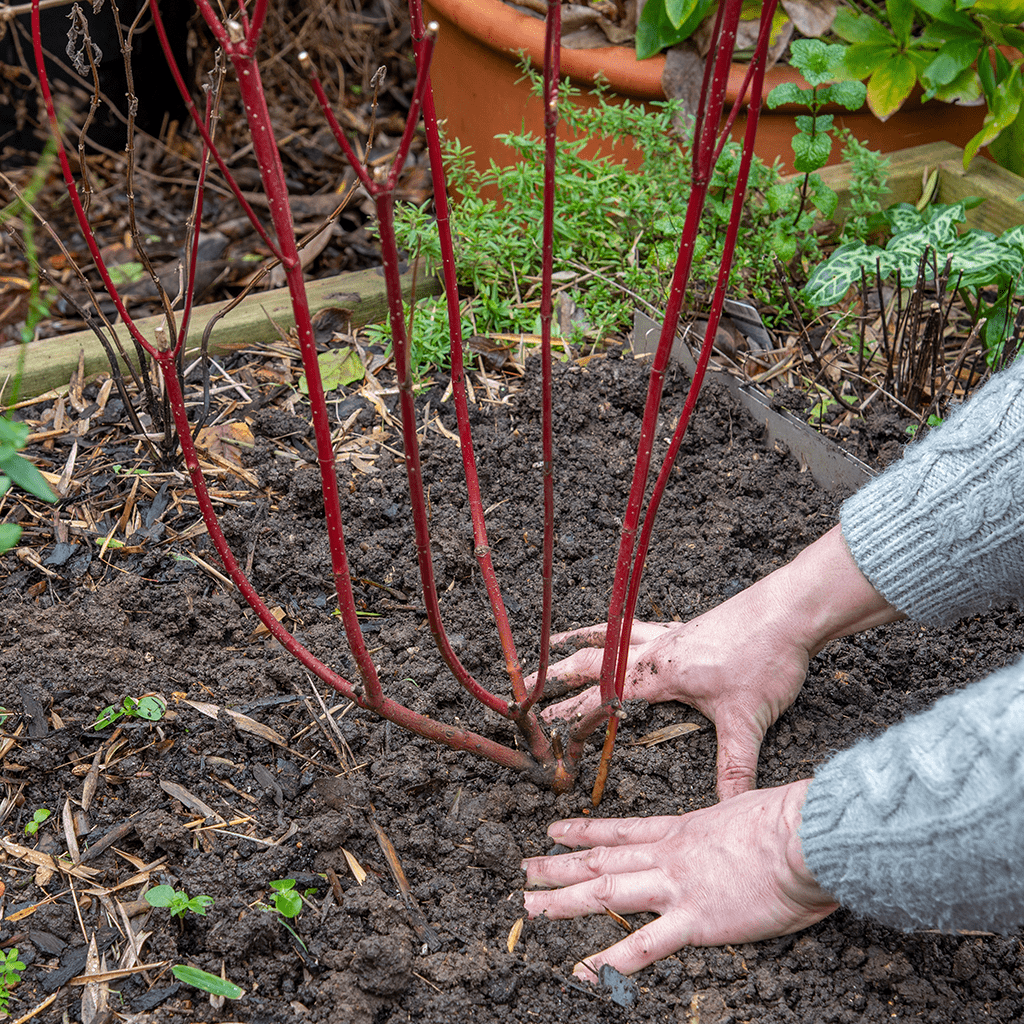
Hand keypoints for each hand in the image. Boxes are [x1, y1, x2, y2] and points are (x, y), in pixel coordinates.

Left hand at [522, 778, 836, 977]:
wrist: (803, 836)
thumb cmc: (788, 821)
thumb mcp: (749, 810)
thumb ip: (735, 819)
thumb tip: (746, 822)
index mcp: (682, 830)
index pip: (621, 829)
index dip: (584, 830)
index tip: (555, 829)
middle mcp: (669, 855)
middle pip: (602, 859)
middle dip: (559, 865)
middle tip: (525, 869)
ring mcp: (676, 887)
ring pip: (606, 892)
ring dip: (564, 900)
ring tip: (530, 906)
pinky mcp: (694, 920)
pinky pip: (643, 946)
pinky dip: (609, 961)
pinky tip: (581, 972)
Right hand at [531, 609, 810, 800]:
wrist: (790, 610)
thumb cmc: (766, 657)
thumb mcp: (748, 718)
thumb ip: (735, 765)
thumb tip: (730, 808)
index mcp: (657, 675)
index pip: (600, 701)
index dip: (569, 721)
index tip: (545, 738)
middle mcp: (654, 651)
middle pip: (590, 663)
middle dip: (554, 678)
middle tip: (525, 688)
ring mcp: (668, 635)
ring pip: (609, 636)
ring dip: (577, 642)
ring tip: (552, 644)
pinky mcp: (686, 626)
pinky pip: (638, 625)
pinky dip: (617, 628)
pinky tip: (619, 631)